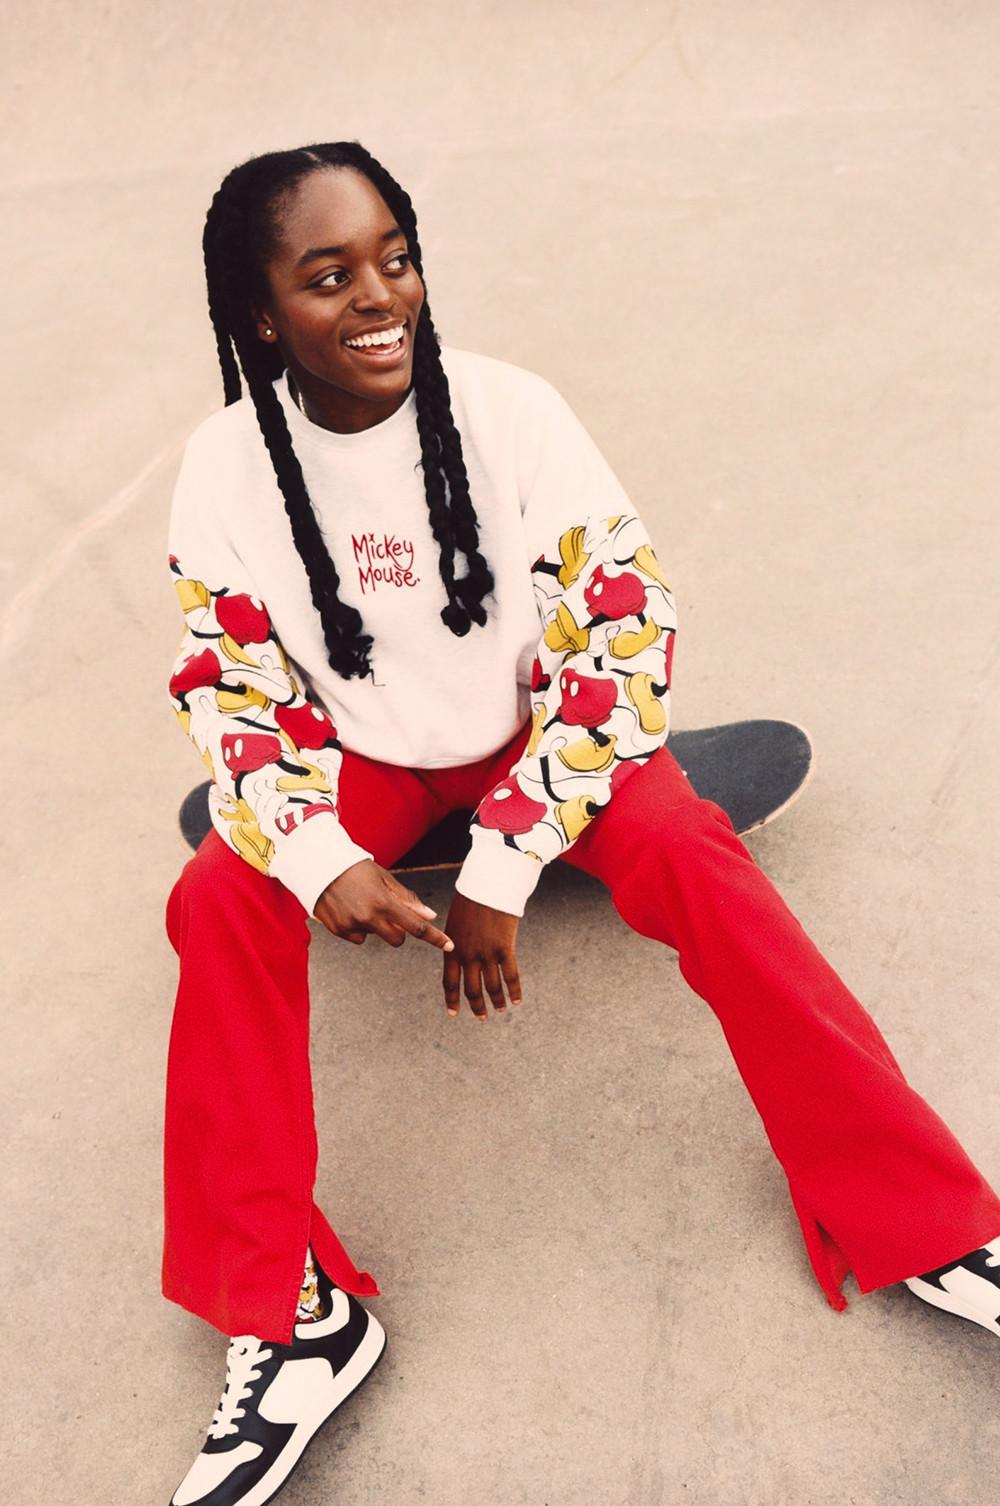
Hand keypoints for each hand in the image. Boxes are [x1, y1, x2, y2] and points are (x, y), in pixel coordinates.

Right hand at [314, 859, 454, 952]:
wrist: (318, 865)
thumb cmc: (355, 869)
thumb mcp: (384, 878)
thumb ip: (407, 899)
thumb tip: (430, 916)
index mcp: (384, 902)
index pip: (416, 926)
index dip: (435, 937)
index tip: (450, 945)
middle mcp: (368, 917)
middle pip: (397, 939)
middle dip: (398, 930)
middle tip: (388, 913)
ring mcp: (352, 925)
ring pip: (375, 936)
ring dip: (373, 925)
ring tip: (360, 902)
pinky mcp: (338, 930)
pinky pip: (357, 937)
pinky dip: (356, 927)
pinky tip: (348, 908)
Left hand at [442, 892, 522, 1019]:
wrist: (487, 884)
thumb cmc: (470, 899)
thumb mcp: (455, 922)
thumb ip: (454, 941)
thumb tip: (455, 952)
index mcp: (451, 949)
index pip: (449, 982)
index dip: (452, 1000)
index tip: (454, 1013)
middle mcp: (467, 955)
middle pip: (472, 989)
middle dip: (476, 1006)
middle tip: (481, 1017)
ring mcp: (486, 954)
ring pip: (492, 987)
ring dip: (496, 1002)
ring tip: (500, 1010)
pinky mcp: (505, 949)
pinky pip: (511, 976)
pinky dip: (514, 991)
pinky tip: (516, 1001)